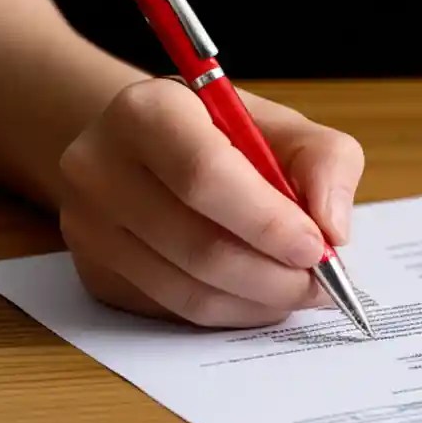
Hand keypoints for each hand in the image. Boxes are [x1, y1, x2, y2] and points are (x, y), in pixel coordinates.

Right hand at [58, 78, 364, 327]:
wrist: (152, 152)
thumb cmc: (228, 138)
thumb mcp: (286, 128)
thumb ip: (326, 163)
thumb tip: (333, 229)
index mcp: (149, 110)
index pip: (205, 175)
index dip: (268, 222)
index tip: (316, 246)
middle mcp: (100, 166)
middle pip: (198, 246)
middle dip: (276, 275)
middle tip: (321, 282)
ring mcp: (88, 226)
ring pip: (188, 291)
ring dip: (260, 301)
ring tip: (300, 289)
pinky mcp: (96, 273)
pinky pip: (176, 311)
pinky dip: (234, 311)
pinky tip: (260, 292)